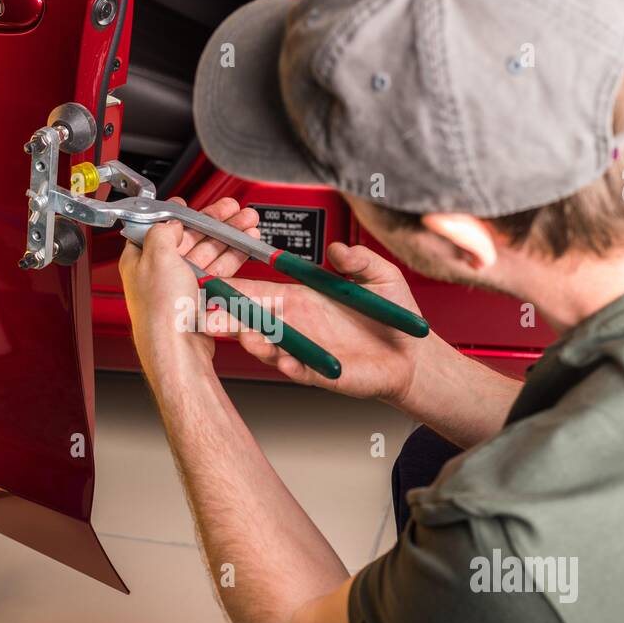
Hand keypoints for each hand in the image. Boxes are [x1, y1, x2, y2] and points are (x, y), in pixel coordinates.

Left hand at [118, 197, 259, 379]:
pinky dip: (231, 257)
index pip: (157, 228)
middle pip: (188, 238)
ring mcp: (179, 287)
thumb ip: (163, 231)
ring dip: (228, 236)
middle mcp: (158, 272)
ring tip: (247, 224)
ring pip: (207, 253)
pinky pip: (217, 272)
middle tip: (233, 210)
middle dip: (214, 221)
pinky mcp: (198, 299)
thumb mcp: (158, 256)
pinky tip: (244, 247)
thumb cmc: (161, 313)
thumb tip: (170, 222)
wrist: (178, 348)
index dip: (175, 214)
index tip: (190, 204)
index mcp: (139, 259)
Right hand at [206, 241, 431, 403]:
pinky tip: (285, 360)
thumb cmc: (395, 317)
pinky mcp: (322, 374)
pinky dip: (290, 366)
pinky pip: (299, 370)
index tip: (214, 283)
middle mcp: (300, 324)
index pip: (260, 291)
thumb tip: (339, 248)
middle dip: (228, 318)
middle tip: (209, 314)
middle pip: (254, 320)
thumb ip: (360, 260)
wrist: (414, 356)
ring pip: (271, 347)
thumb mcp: (383, 276)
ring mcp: (308, 350)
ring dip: (256, 343)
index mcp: (304, 298)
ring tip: (248, 336)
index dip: (236, 288)